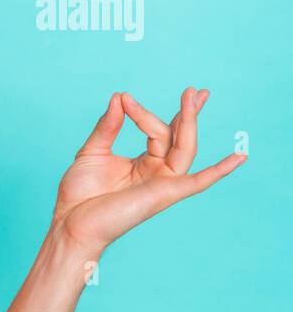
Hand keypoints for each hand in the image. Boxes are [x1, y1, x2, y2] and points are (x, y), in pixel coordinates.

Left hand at [52, 87, 245, 254]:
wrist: (71, 222)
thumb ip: (108, 126)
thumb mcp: (92, 151)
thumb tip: (119, 98)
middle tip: (193, 90)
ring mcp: (163, 183)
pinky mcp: (164, 194)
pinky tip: (240, 157)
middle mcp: (158, 172)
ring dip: (190, 122)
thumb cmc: (79, 194)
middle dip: (188, 113)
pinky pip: (198, 182)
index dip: (142, 112)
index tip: (124, 97)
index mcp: (144, 163)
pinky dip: (220, 171)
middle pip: (178, 137)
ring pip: (185, 148)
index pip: (156, 131)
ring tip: (193, 97)